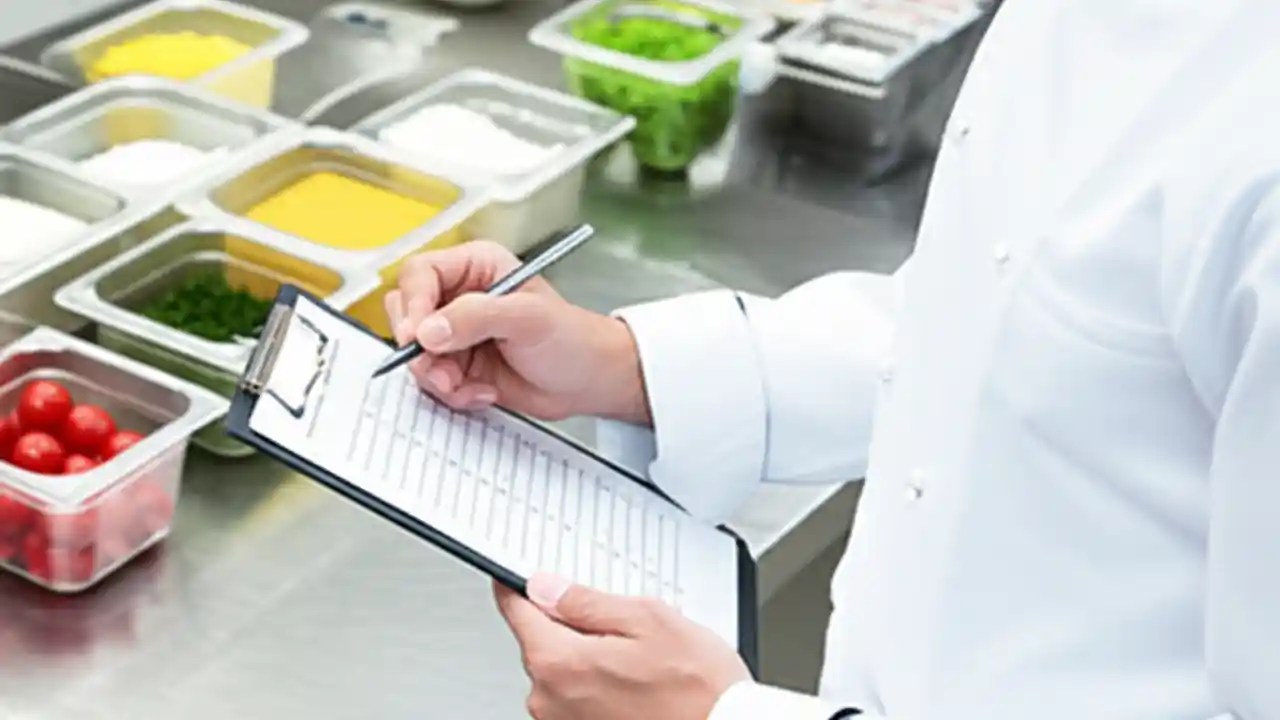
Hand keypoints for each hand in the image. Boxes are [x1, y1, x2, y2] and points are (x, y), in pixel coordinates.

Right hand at [385, 241, 649, 423]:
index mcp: (476, 267)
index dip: (413, 305)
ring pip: (416, 353)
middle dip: (420, 349)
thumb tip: (428, 330)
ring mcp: (458, 334)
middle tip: (442, 369)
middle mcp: (460, 297)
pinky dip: (452, 393)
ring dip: (437, 377)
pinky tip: (483, 392)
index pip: (420, 275)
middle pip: (407, 314)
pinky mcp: (460, 366)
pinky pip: (432, 380)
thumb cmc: (572, 338)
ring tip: (468, 385)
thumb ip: (475, 318)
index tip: (418, 337)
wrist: (590, 382)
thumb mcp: (527, 319)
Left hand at [494, 574, 749, 719]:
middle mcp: (550, 702)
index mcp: (560, 664)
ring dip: (590, 659)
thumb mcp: (649, 620)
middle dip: (572, 626)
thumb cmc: (699, 692)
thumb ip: (587, 601)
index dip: (520, 586)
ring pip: (563, 672)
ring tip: (642, 662)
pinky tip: (639, 686)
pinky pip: (578, 700)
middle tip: (622, 624)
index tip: (523, 576)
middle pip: (542, 643)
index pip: (517, 611)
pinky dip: (599, 687)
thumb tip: (547, 587)